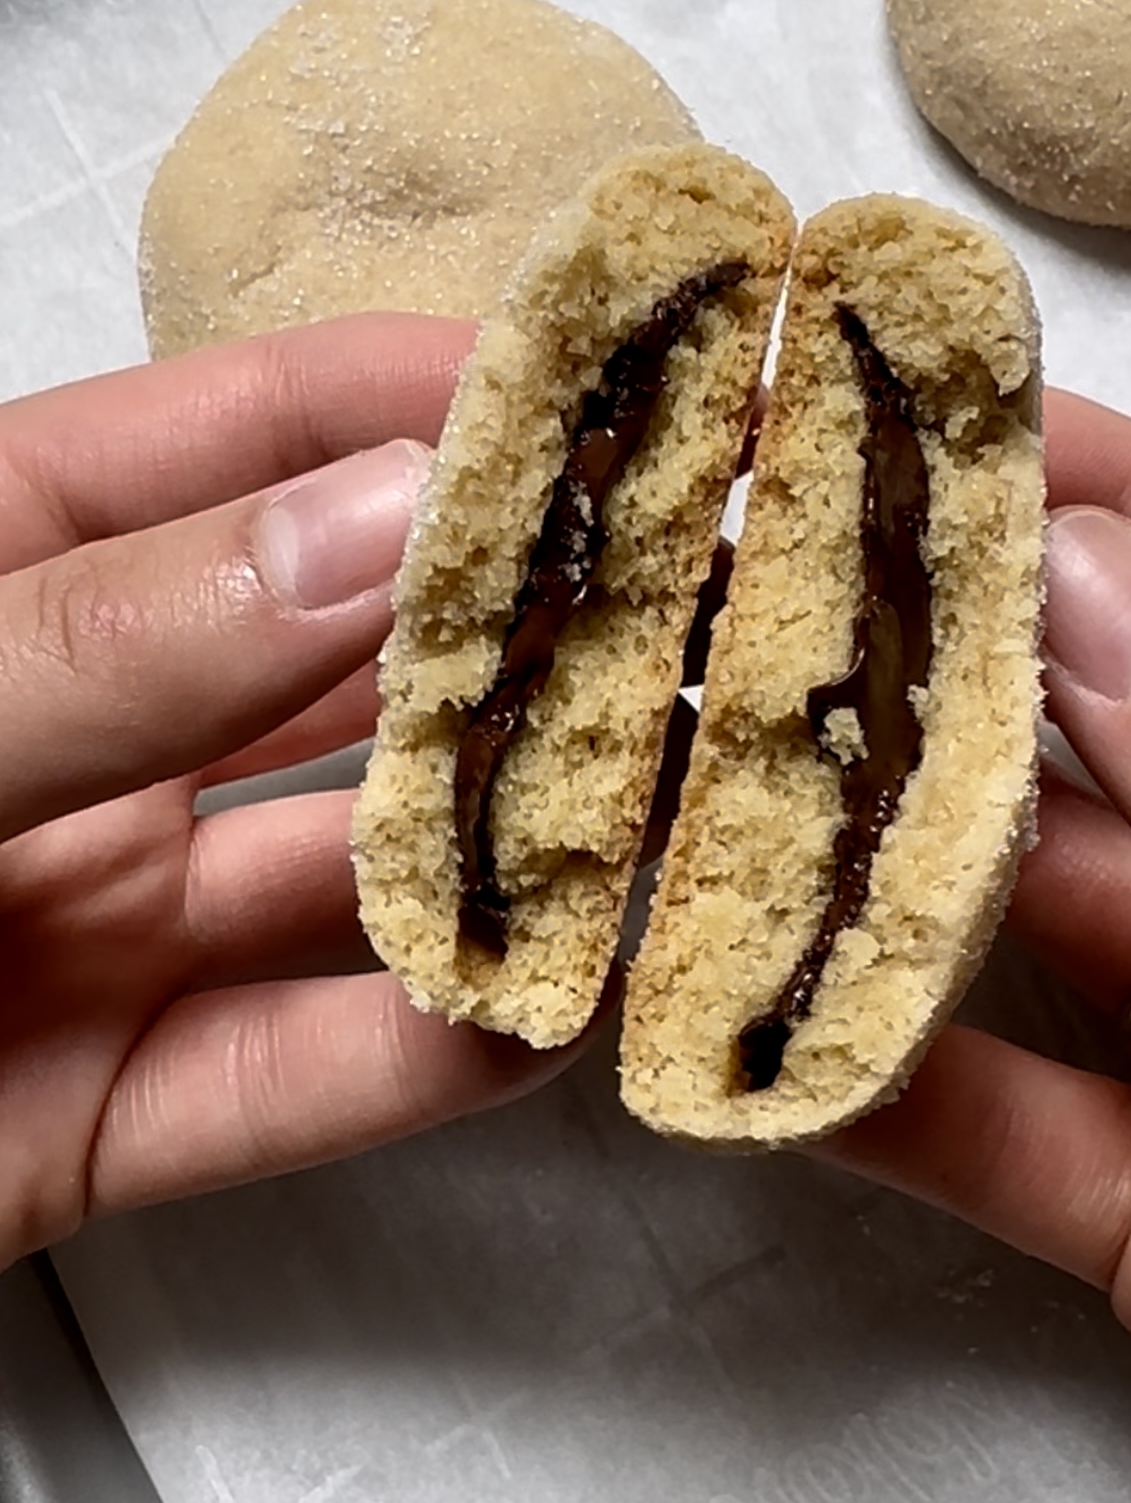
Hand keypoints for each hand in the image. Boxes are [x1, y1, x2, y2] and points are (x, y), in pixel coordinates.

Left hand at [0, 317, 570, 1271]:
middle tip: (694, 614)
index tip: (610, 386)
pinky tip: (521, 1019)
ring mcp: (65, 925)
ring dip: (499, 860)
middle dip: (518, 636)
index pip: (240, 442)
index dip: (431, 403)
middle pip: (325, 664)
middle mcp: (44, 733)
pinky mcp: (74, 1116)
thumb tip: (369, 538)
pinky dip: (405, 1060)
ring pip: (330, 881)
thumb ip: (106, 642)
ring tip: (656, 824)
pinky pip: (274, 1081)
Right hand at [826, 391, 1130, 1502]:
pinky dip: (862, 1093)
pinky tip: (746, 1028)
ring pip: (1030, 931)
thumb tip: (1095, 603)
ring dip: (864, 867)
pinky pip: (995, 1138)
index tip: (949, 411)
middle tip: (773, 579)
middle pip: (1123, 742)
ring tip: (716, 773)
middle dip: (943, 660)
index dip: (1117, 486)